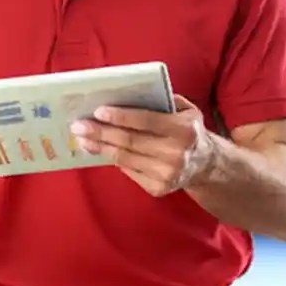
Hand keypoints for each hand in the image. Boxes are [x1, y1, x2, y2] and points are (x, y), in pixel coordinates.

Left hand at [70, 95, 218, 196]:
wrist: (205, 164)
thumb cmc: (188, 130)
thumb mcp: (186, 110)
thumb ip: (163, 100)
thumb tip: (126, 96)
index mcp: (184, 129)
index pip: (146, 121)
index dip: (121, 116)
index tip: (98, 111)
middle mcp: (176, 153)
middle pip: (130, 141)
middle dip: (101, 132)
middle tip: (79, 125)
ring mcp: (167, 174)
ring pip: (124, 158)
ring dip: (100, 147)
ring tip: (82, 138)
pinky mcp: (158, 188)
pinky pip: (128, 171)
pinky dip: (112, 160)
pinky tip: (99, 150)